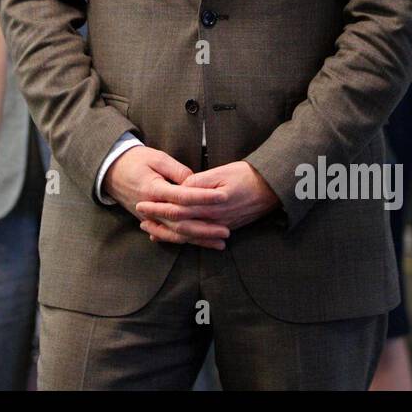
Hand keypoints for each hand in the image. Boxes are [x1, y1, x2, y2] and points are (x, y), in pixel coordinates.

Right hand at [104, 145, 229, 249]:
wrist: (111, 171)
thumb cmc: (135, 160)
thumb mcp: (156, 157)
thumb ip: (177, 170)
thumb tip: (195, 182)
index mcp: (153, 188)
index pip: (182, 196)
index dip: (203, 197)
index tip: (223, 196)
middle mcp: (151, 207)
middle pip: (181, 222)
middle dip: (205, 228)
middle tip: (227, 230)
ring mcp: (149, 218)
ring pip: (176, 234)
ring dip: (199, 239)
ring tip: (220, 242)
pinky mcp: (149, 222)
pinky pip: (169, 235)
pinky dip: (186, 241)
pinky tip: (201, 244)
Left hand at [138, 160, 279, 234]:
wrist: (272, 188)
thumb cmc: (247, 175)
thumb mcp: (222, 172)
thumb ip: (200, 182)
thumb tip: (180, 188)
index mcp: (210, 204)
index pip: (177, 208)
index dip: (158, 207)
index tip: (141, 203)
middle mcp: (213, 219)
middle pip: (179, 224)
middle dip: (158, 221)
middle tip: (140, 217)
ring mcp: (219, 226)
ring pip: (188, 235)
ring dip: (168, 233)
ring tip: (151, 230)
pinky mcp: (224, 228)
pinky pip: (200, 238)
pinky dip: (185, 239)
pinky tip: (174, 237)